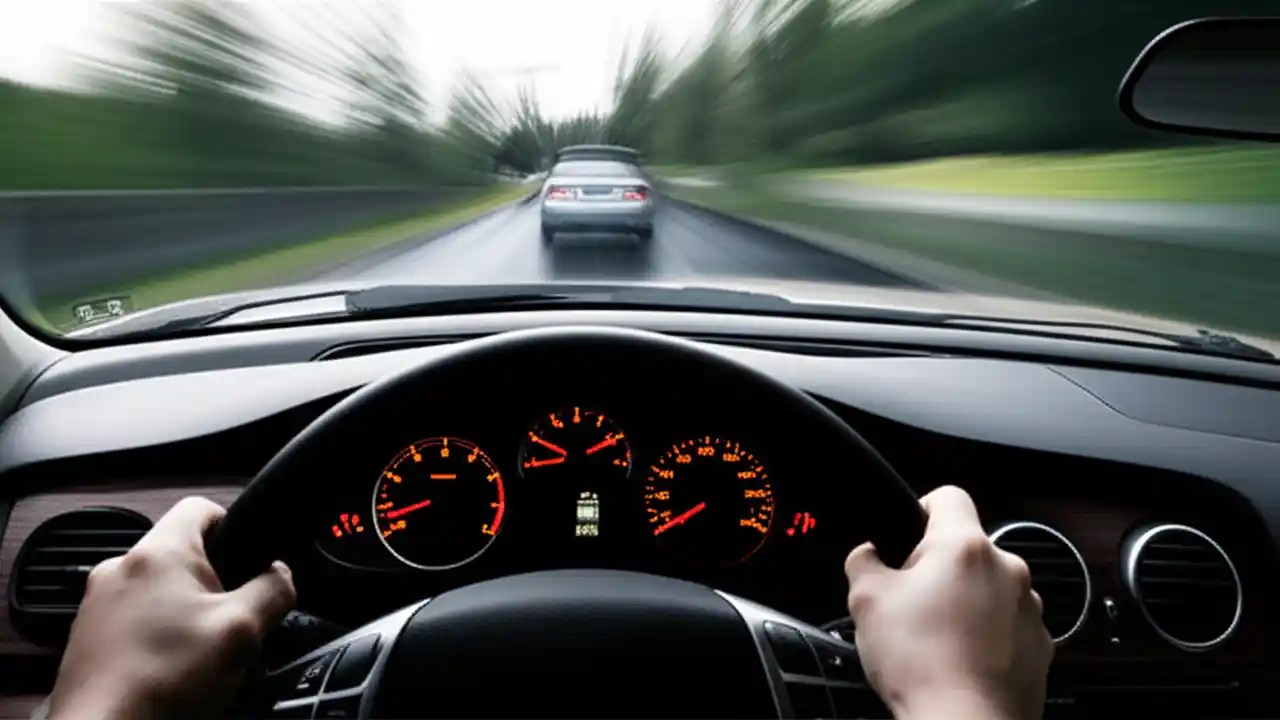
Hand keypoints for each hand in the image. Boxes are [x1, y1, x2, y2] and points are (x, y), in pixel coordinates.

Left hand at [47, 497, 296, 719]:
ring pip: (160, 591)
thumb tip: (282, 573)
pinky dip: (159, 636)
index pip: (201, 506)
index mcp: (158, 552)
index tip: (251, 561)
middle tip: (234, 622)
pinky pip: (136, 620)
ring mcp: (97, 603)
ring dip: (187, 614)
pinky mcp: (88, 637)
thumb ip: (273, 591)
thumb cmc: (168, 677)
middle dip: (216, 584)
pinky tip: (173, 671)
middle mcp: (119, 568)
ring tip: (205, 655)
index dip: (234, 524)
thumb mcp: (241, 630)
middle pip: (183, 555)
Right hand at [844, 486, 1052, 719]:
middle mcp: (1007, 569)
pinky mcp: (1040, 645)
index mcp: (964, 546)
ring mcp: (1029, 608)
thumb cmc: (920, 663)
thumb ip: (864, 561)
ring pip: (989, 587)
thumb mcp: (866, 600)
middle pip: (967, 548)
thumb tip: (868, 554)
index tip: (907, 537)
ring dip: (966, 602)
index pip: (948, 496)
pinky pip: (1008, 624)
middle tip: (910, 601)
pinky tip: (960, 659)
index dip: (921, 509)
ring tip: (936, 637)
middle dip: (939, 568)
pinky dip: (987, 635)